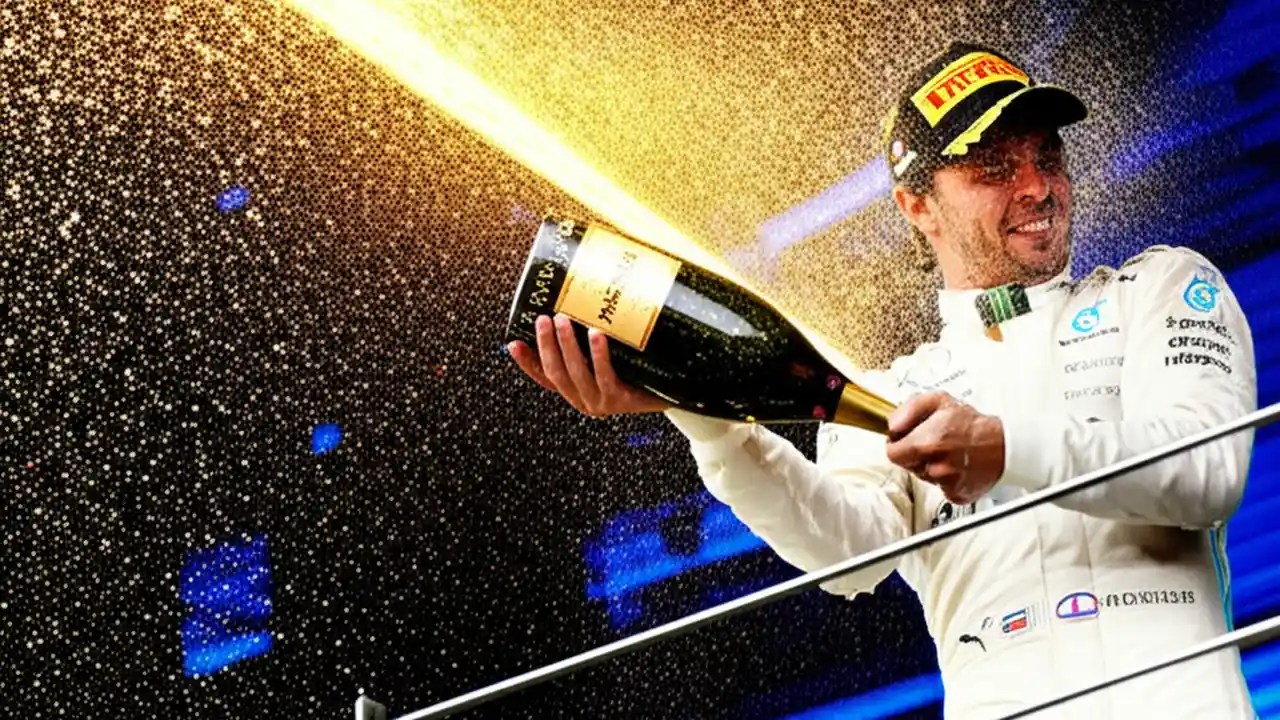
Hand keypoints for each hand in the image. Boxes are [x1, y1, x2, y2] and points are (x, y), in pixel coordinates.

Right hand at [508, 314, 672, 417]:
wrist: (677, 392)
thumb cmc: (641, 370)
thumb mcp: (613, 356)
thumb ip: (591, 343)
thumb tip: (578, 303)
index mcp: (577, 392)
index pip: (544, 378)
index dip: (527, 362)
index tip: (513, 342)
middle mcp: (584, 401)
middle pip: (556, 373)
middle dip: (546, 345)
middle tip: (542, 318)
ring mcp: (601, 403)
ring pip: (576, 373)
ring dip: (566, 345)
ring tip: (562, 319)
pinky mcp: (620, 401)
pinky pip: (604, 375)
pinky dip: (598, 353)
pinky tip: (595, 333)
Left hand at [884, 392, 1005, 504]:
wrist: (1005, 446)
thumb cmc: (973, 424)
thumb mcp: (938, 401)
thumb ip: (908, 409)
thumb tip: (891, 425)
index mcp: (927, 442)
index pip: (892, 453)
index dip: (896, 444)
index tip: (903, 439)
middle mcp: (936, 465)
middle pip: (906, 465)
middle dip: (913, 453)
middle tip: (931, 442)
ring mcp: (946, 483)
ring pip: (923, 475)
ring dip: (929, 465)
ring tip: (948, 451)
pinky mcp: (956, 494)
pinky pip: (939, 487)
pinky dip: (945, 478)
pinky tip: (956, 465)